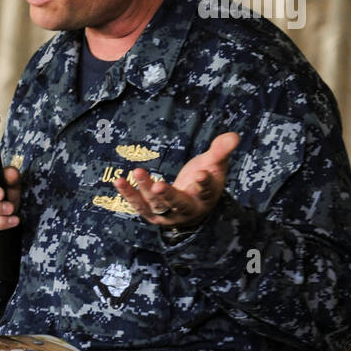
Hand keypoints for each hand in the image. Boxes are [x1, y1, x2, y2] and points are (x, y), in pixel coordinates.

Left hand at [112, 132, 239, 228]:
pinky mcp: (152, 214)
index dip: (204, 183)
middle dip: (168, 195)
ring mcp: (168, 214)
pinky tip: (117, 181)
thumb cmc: (204, 179)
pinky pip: (139, 205)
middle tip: (159, 186)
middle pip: (178, 204)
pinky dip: (128, 194)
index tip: (201, 173)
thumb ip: (221, 150)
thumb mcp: (215, 164)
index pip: (206, 191)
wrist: (193, 204)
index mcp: (206, 198)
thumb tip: (233, 136)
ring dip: (145, 189)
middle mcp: (187, 210)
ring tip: (137, 171)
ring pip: (156, 205)